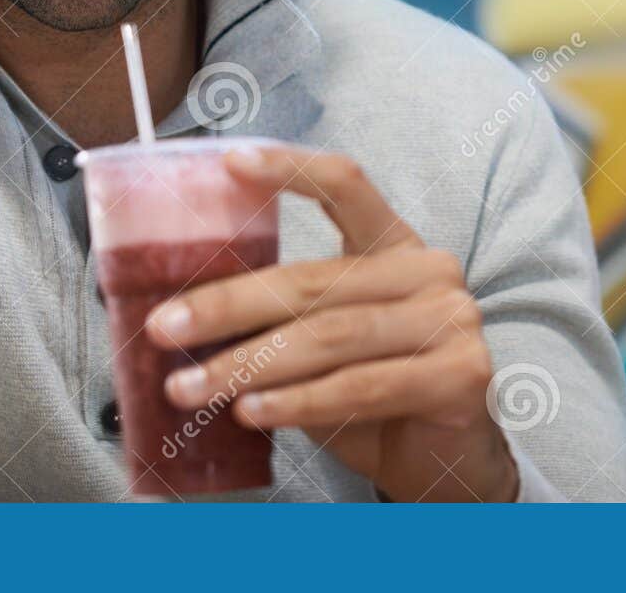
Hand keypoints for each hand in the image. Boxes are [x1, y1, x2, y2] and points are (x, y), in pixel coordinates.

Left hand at [143, 144, 519, 501]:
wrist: (452, 464)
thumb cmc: (378, 398)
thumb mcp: (328, 345)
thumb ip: (284, 318)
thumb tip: (185, 314)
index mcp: (396, 245)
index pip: (345, 186)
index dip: (290, 167)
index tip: (229, 162)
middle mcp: (430, 271)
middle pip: (314, 279)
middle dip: (229, 305)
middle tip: (165, 326)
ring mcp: (452, 320)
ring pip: (330, 335)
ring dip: (249, 364)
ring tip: (188, 387)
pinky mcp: (460, 375)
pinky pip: (361, 386)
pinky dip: (298, 402)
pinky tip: (251, 412)